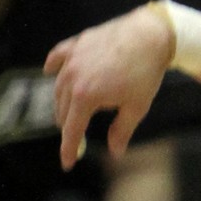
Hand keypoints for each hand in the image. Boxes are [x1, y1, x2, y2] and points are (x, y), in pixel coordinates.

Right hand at [45, 6, 173, 169]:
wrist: (150, 35)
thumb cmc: (146, 74)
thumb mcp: (137, 108)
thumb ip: (122, 131)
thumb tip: (115, 152)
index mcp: (85, 96)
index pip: (71, 129)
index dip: (68, 149)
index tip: (67, 164)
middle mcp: (71, 77)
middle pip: (63, 109)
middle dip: (68, 126)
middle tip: (74, 139)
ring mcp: (72, 59)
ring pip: (59, 86)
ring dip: (62, 102)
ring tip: (68, 113)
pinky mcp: (77, 44)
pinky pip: (58, 57)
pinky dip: (54, 67)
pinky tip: (50, 72)